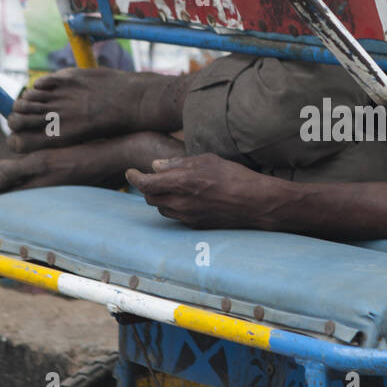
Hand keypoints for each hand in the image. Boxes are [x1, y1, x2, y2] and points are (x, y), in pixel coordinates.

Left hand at [125, 154, 284, 228]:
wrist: (255, 203)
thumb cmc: (234, 176)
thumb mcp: (207, 160)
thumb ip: (178, 163)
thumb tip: (156, 166)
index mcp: (182, 182)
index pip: (146, 183)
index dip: (134, 178)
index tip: (130, 172)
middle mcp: (180, 202)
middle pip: (150, 198)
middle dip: (148, 188)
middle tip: (154, 178)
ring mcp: (187, 216)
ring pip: (162, 209)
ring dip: (161, 198)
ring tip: (173, 188)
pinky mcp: (196, 225)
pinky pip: (176, 217)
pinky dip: (174, 207)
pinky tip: (188, 199)